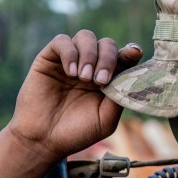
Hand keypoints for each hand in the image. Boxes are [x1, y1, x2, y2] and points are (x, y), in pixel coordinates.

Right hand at [7, 30, 141, 161]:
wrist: (44, 139)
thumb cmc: (77, 131)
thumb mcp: (106, 118)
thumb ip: (119, 96)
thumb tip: (132, 75)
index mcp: (109, 79)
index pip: (124, 58)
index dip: (130, 52)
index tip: (134, 53)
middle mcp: (92, 66)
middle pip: (107, 44)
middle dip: (108, 58)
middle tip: (101, 80)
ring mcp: (71, 61)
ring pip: (86, 37)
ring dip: (90, 55)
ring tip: (84, 78)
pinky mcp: (49, 59)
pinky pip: (62, 41)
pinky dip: (70, 53)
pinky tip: (71, 72)